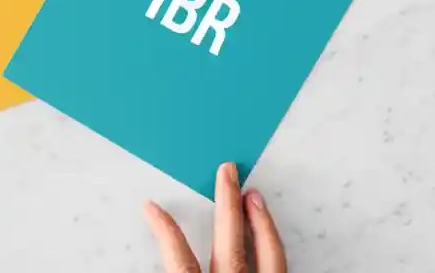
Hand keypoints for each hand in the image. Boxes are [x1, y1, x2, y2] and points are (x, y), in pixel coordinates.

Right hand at [143, 162, 286, 272]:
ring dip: (261, 222)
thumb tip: (165, 260)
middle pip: (230, 243)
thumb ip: (177, 271)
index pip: (180, 257)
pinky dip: (274, 246)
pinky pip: (281, 267)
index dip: (166, 229)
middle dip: (228, 204)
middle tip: (226, 172)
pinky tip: (270, 237)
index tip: (152, 207)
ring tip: (253, 195)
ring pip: (268, 254)